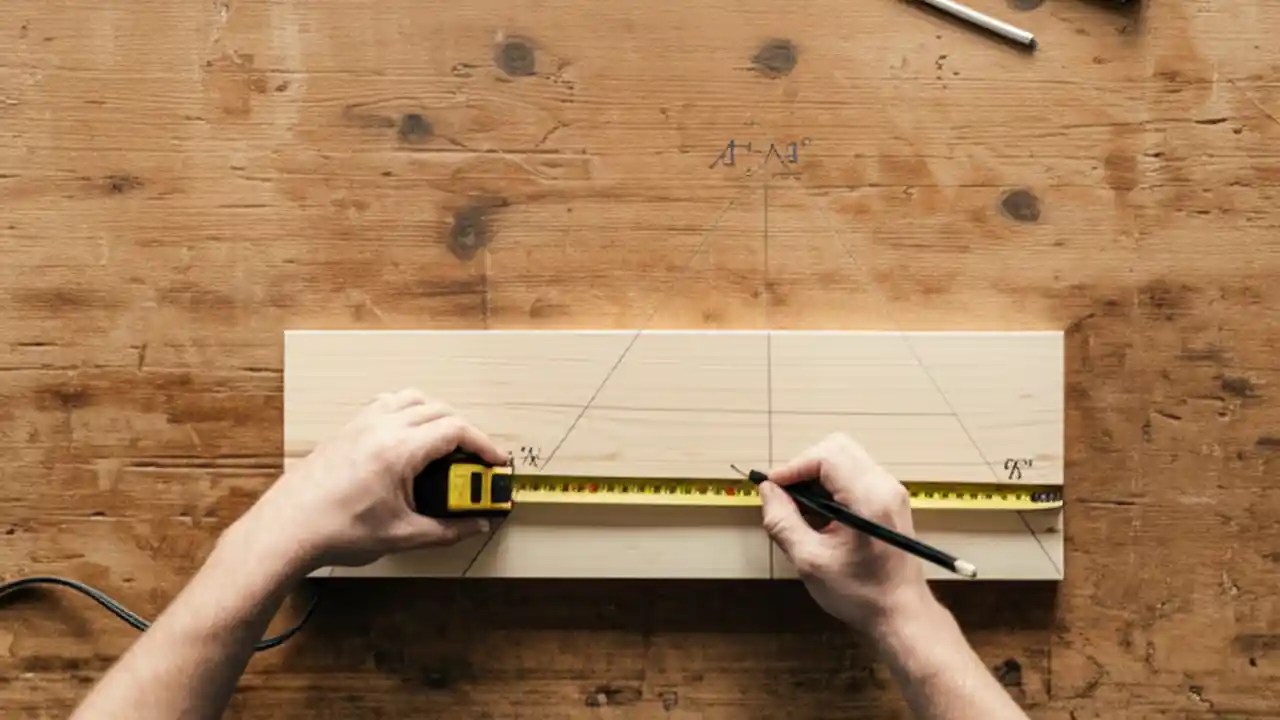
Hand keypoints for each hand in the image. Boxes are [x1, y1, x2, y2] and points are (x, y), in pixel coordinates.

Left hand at [239, 389, 507, 573]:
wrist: (288, 529)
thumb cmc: (337, 530)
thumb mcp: (403, 534)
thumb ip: (447, 529)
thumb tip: (475, 526)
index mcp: (399, 450)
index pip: (455, 431)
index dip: (484, 445)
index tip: (496, 462)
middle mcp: (381, 427)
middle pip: (439, 410)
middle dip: (465, 432)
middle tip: (475, 459)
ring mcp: (362, 424)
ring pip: (412, 399)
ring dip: (436, 414)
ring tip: (446, 443)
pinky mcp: (347, 429)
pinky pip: (387, 404)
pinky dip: (408, 412)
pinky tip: (409, 439)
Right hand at [759, 433, 933, 633]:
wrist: (901, 613)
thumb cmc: (861, 594)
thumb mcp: (810, 561)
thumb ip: (783, 521)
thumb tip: (767, 491)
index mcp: (869, 499)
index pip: (826, 456)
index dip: (793, 466)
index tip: (772, 487)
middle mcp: (884, 486)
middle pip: (836, 447)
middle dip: (804, 466)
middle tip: (785, 495)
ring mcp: (890, 490)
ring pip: (844, 457)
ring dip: (816, 474)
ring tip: (800, 507)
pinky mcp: (888, 498)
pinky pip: (853, 472)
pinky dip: (830, 483)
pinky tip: (819, 513)